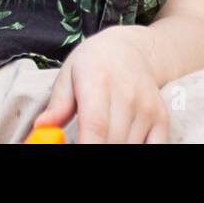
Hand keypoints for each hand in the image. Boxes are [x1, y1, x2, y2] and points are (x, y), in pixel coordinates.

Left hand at [31, 26, 168, 143]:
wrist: (132, 49)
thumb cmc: (94, 63)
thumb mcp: (69, 74)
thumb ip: (57, 104)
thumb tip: (42, 127)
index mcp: (98, 82)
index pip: (95, 126)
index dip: (85, 147)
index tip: (75, 153)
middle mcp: (127, 95)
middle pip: (112, 143)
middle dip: (96, 150)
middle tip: (84, 141)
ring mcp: (147, 108)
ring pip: (129, 148)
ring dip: (113, 149)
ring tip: (99, 137)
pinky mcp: (161, 118)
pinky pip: (154, 148)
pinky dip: (137, 150)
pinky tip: (121, 140)